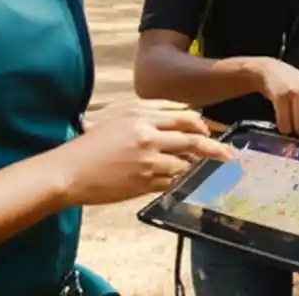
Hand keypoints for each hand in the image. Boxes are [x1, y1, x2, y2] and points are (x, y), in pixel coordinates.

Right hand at [55, 101, 237, 205]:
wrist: (68, 171)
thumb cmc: (90, 144)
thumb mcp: (117, 117)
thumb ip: (147, 115)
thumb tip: (178, 121)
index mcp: (141, 115)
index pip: (184, 117)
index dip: (202, 125)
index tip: (212, 132)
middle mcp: (147, 135)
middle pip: (192, 139)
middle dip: (215, 148)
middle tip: (230, 155)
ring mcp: (146, 159)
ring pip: (185, 162)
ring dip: (198, 167)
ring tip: (209, 171)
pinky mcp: (143, 182)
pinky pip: (172, 181)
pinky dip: (182, 182)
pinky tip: (188, 183)